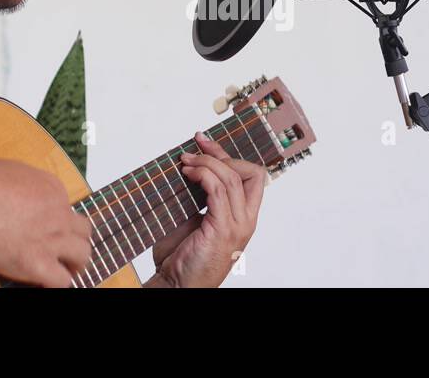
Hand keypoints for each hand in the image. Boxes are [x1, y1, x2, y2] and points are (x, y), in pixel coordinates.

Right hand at [0, 158, 92, 287]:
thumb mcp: (8, 169)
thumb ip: (18, 182)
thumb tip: (9, 188)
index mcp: (53, 190)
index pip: (66, 208)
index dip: (58, 220)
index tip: (47, 228)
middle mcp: (59, 214)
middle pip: (84, 230)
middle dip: (77, 241)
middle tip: (68, 251)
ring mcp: (53, 239)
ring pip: (82, 255)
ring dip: (75, 264)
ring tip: (66, 271)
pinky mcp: (40, 263)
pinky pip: (61, 280)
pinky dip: (56, 282)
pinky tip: (46, 283)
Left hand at [146, 132, 266, 287]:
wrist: (176, 285)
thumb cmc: (183, 257)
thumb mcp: (197, 220)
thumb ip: (202, 197)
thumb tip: (190, 166)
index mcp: (243, 217)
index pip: (252, 176)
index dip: (229, 155)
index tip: (205, 143)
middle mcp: (246, 220)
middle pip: (250, 172)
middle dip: (221, 153)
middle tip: (196, 147)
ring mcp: (236, 226)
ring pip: (232, 178)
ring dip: (207, 163)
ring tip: (186, 162)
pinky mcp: (221, 230)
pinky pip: (219, 191)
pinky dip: (203, 176)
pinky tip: (188, 174)